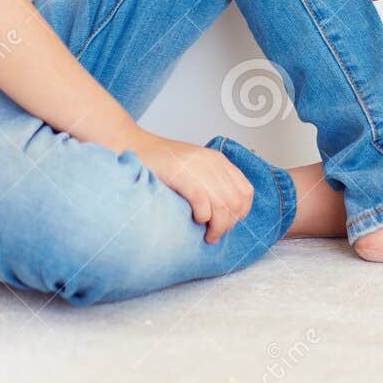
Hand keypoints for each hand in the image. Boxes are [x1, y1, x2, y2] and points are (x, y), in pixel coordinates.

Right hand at [129, 128, 254, 242]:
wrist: (136, 147)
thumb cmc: (162, 163)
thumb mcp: (195, 167)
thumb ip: (212, 182)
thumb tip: (228, 213)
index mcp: (218, 160)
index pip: (246, 191)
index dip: (241, 212)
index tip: (229, 222)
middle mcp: (212, 162)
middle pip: (236, 202)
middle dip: (229, 224)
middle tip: (215, 233)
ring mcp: (199, 168)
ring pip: (224, 207)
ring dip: (217, 227)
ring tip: (207, 235)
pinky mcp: (184, 176)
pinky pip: (204, 205)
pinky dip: (203, 217)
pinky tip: (194, 218)